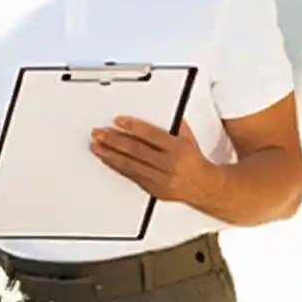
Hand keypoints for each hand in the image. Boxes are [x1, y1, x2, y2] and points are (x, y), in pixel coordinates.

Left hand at [90, 116, 221, 205]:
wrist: (204, 187)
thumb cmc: (195, 161)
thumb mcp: (189, 139)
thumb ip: (175, 125)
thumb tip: (165, 112)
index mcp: (177, 149)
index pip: (151, 135)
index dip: (133, 126)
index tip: (118, 120)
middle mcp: (168, 164)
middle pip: (136, 150)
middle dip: (114, 140)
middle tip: (99, 133)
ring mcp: (159, 178)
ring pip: (129, 165)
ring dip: (109, 154)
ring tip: (96, 145)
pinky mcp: (152, 188)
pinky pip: (131, 176)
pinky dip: (116, 166)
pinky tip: (106, 159)